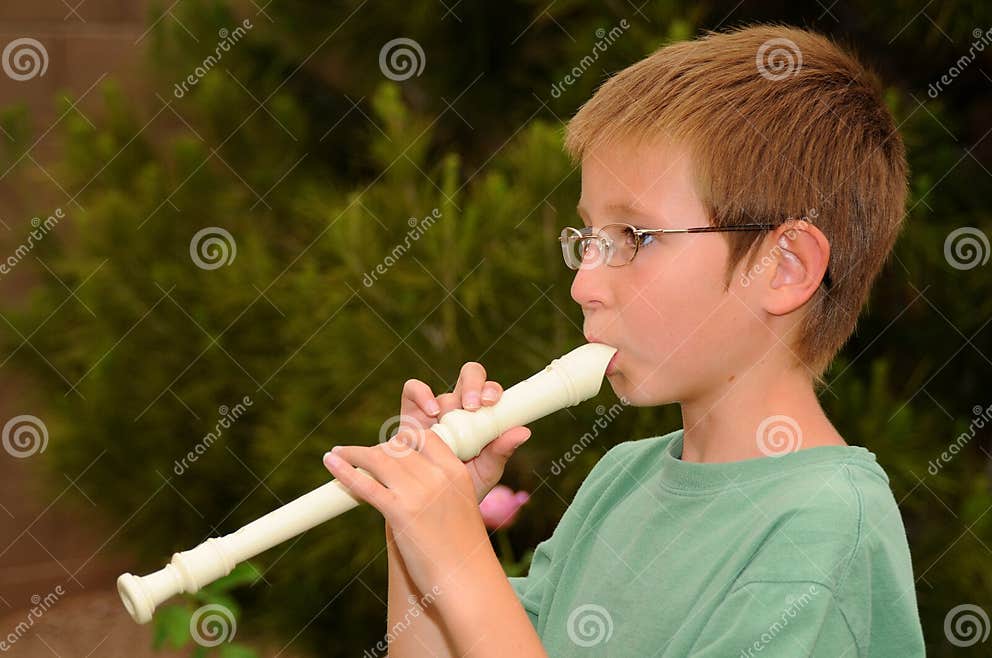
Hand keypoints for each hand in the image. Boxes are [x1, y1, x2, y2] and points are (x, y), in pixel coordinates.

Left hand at [323, 428, 493, 593]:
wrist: (466, 579)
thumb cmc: (461, 550)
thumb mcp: (459, 506)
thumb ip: (437, 489)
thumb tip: (403, 482)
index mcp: (456, 473)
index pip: (426, 437)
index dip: (403, 438)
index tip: (388, 445)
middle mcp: (438, 477)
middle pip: (399, 448)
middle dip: (375, 450)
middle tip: (357, 455)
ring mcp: (419, 493)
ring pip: (380, 460)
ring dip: (353, 454)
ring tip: (337, 454)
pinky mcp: (401, 512)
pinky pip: (367, 485)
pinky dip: (345, 471)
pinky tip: (331, 463)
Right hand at [399, 362, 531, 502]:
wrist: (426, 503)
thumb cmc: (459, 487)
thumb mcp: (484, 473)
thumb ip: (501, 452)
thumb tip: (524, 432)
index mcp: (482, 418)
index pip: (491, 391)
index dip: (492, 389)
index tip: (492, 402)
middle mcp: (460, 408)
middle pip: (471, 376)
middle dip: (474, 384)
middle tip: (474, 406)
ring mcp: (435, 408)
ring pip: (445, 392)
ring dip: (448, 404)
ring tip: (446, 421)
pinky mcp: (411, 412)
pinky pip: (413, 390)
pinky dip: (421, 394)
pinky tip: (429, 413)